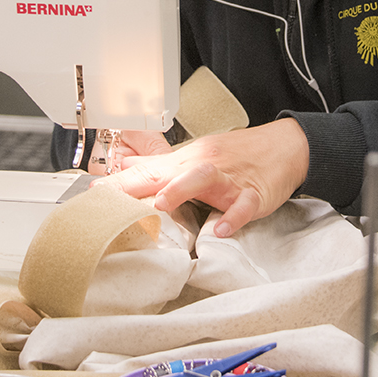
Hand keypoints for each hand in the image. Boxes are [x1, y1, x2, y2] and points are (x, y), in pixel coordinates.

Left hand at [91, 119, 309, 237]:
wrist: (283, 146)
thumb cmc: (236, 154)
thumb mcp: (195, 156)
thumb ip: (160, 166)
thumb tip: (124, 169)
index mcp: (186, 160)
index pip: (147, 170)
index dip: (120, 182)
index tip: (93, 195)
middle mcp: (203, 166)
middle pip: (166, 172)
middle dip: (138, 186)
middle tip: (113, 201)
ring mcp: (229, 179)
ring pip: (202, 178)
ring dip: (179, 189)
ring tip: (160, 205)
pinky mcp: (253, 193)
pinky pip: (243, 205)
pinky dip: (233, 217)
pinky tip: (221, 230)